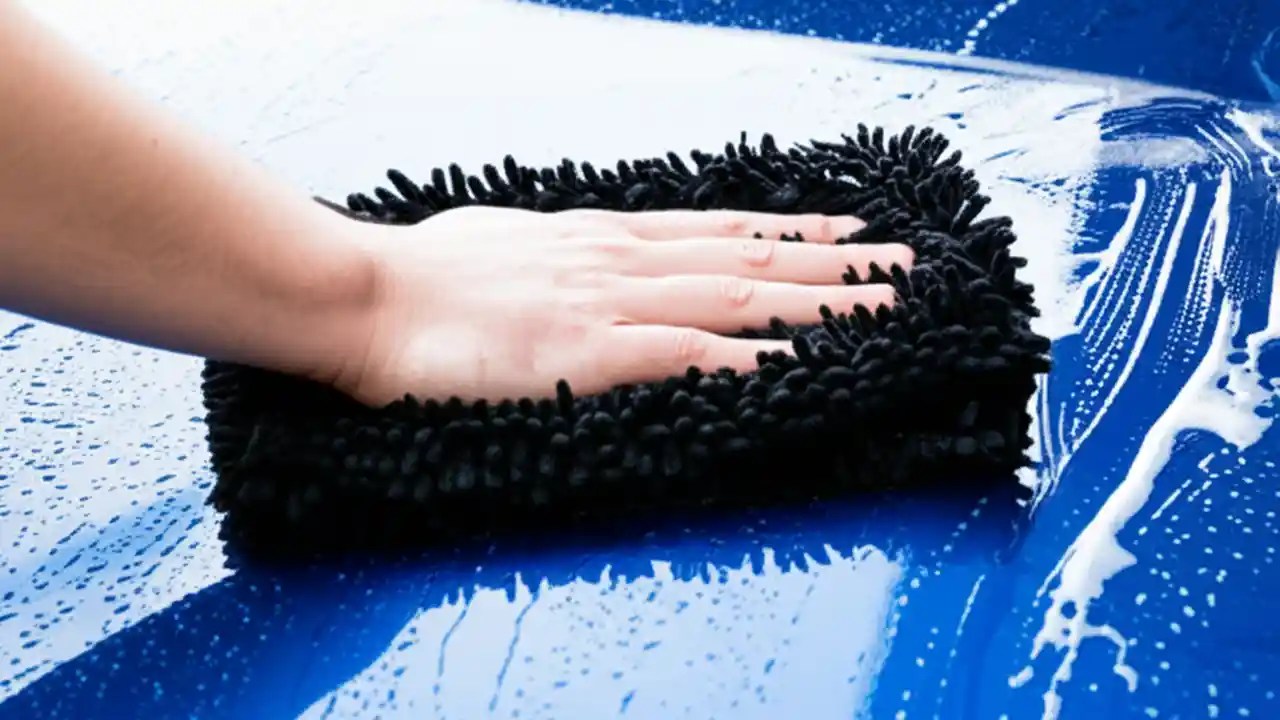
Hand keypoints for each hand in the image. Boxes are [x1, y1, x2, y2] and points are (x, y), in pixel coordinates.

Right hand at [327, 206, 914, 406]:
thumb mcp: (505, 243)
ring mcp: (609, 305)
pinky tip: (800, 366)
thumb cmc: (422, 275)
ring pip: (737, 297)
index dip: (790, 231)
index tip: (845, 230)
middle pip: (750, 258)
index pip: (719, 231)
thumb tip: (581, 264)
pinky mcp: (588, 354)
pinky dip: (749, 359)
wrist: (364, 297)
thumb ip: (558, 254)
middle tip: (906, 264)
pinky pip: (686, 355)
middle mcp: (621, 261)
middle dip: (835, 264)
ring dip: (819, 302)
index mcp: (601, 240)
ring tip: (887, 304)